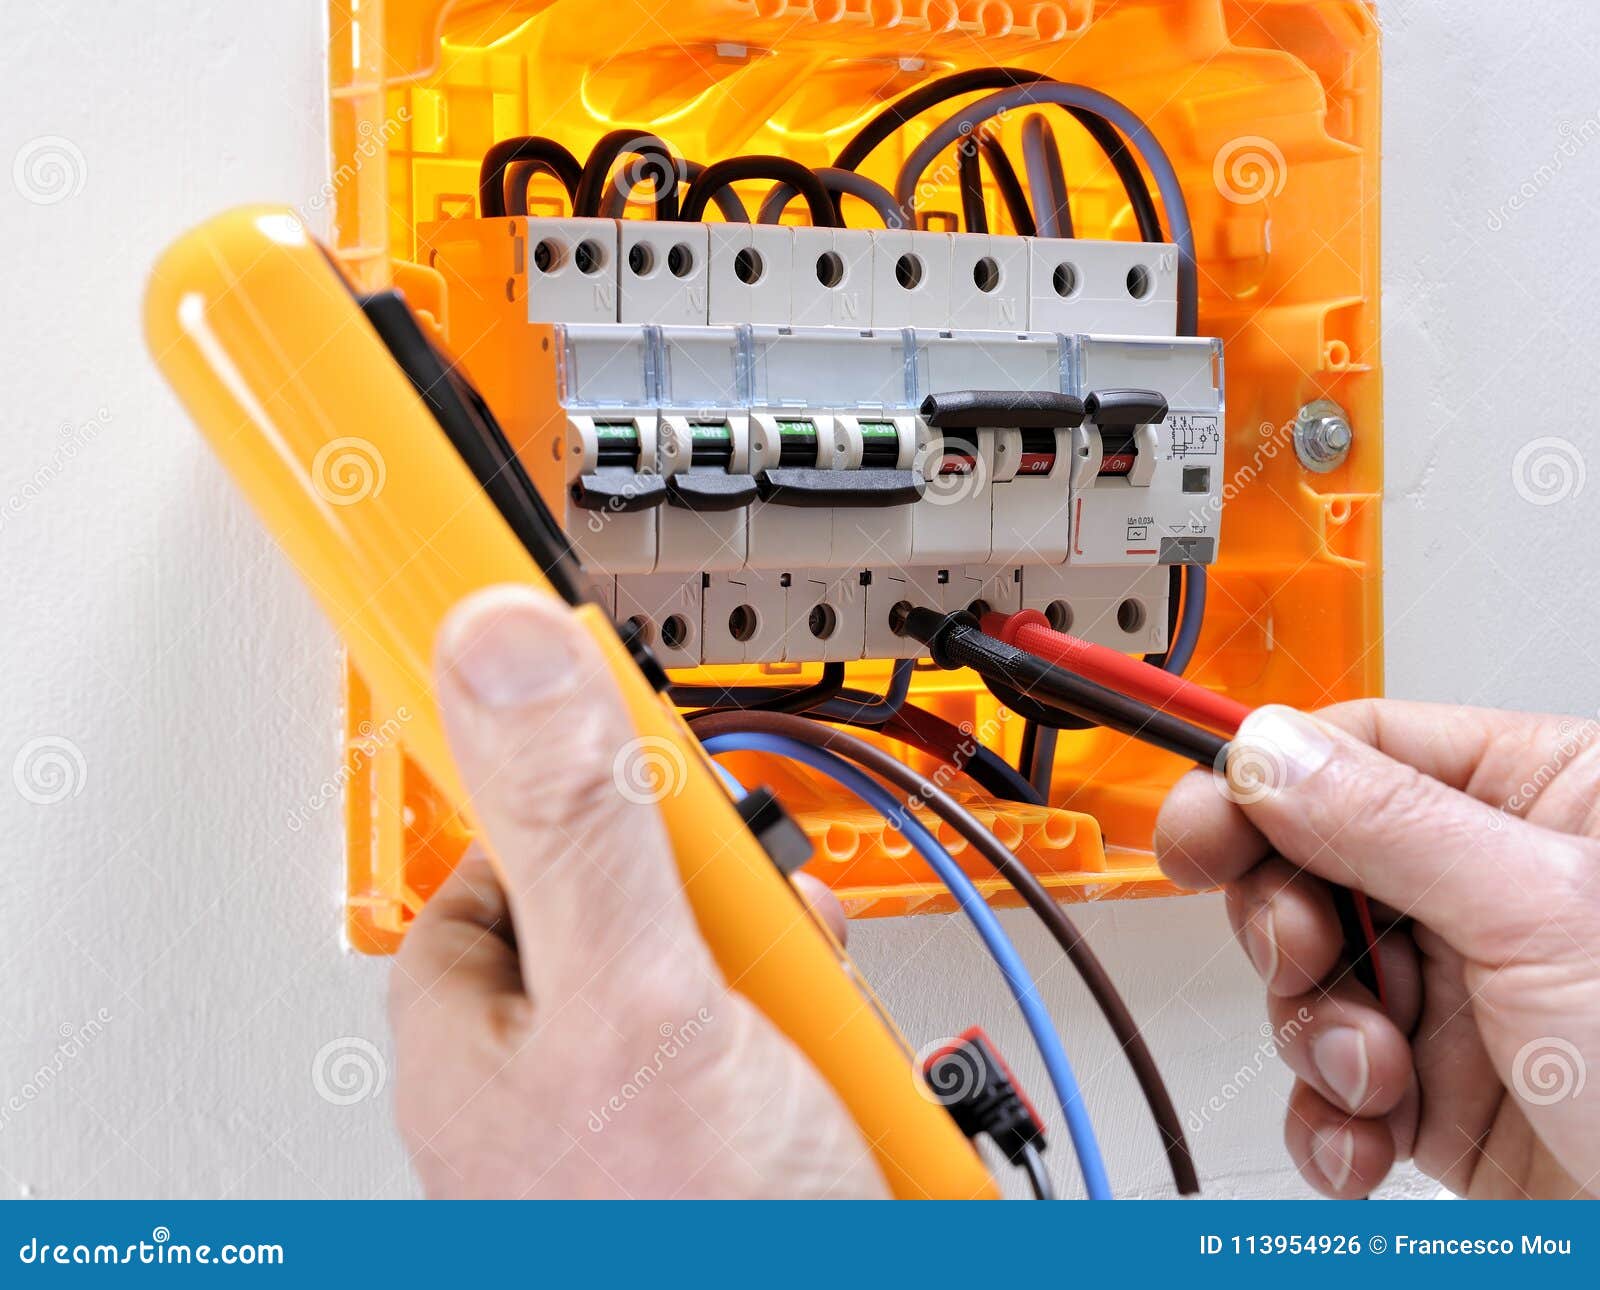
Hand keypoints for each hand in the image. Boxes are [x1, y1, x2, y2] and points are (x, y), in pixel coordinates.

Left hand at [388, 585, 886, 1197]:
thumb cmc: (693, 1249)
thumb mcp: (639, 1004)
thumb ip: (580, 826)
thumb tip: (499, 648)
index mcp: (478, 1033)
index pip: (497, 838)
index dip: (564, 768)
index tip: (578, 663)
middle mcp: (547, 1064)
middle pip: (630, 885)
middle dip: (720, 890)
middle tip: (758, 918)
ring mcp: (643, 1099)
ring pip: (716, 953)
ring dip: (790, 967)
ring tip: (818, 1025)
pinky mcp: (733, 1129)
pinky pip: (775, 1025)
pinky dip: (826, 1029)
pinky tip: (845, 1069)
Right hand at [1156, 701, 1599, 1198]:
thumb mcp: (1543, 919)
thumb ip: (1388, 822)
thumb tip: (1268, 752)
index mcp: (1548, 805)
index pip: (1366, 749)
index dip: (1267, 779)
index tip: (1200, 817)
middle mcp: (1498, 894)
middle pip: (1316, 862)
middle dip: (1289, 919)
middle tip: (1297, 950)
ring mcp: (1468, 999)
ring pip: (1315, 978)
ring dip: (1318, 1033)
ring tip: (1372, 1073)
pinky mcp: (1446, 1097)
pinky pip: (1333, 1084)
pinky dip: (1326, 1117)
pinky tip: (1362, 1137)